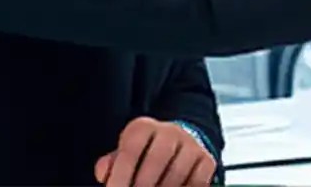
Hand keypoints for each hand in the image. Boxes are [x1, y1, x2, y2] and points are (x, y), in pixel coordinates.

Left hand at [95, 117, 215, 186]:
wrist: (179, 144)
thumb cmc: (144, 154)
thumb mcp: (125, 153)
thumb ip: (110, 164)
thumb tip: (103, 173)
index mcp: (143, 128)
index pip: (131, 151)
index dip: (121, 175)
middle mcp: (169, 132)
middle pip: (156, 161)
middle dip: (142, 185)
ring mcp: (190, 145)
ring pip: (176, 174)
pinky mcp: (206, 160)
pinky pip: (196, 181)